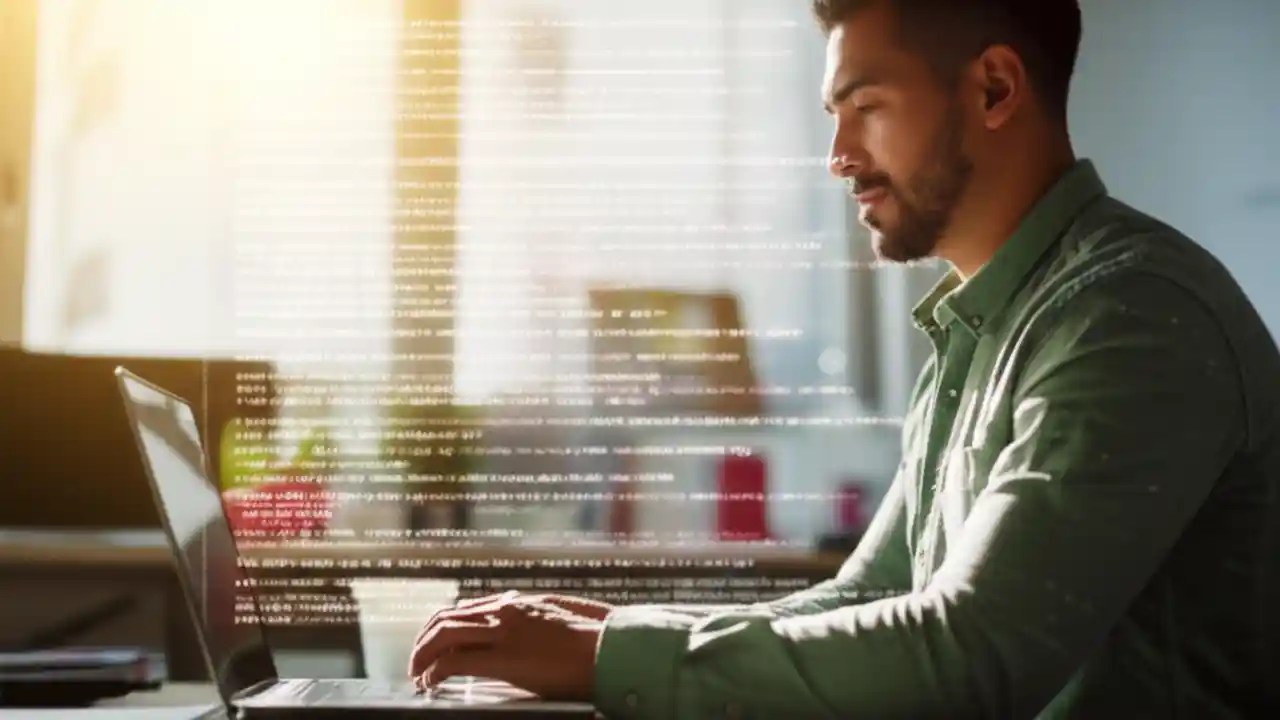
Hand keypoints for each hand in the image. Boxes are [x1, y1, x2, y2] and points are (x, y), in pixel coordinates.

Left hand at [407, 594, 604, 699]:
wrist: (615, 647)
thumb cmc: (601, 638)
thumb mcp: (566, 619)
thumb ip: (541, 622)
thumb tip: (537, 632)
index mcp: (520, 602)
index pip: (468, 608)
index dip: (446, 625)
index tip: (437, 642)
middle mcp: (506, 611)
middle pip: (448, 617)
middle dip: (425, 639)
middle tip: (418, 660)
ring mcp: (504, 632)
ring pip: (445, 634)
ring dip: (423, 654)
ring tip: (418, 673)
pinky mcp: (505, 658)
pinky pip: (456, 662)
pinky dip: (436, 671)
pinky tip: (431, 683)